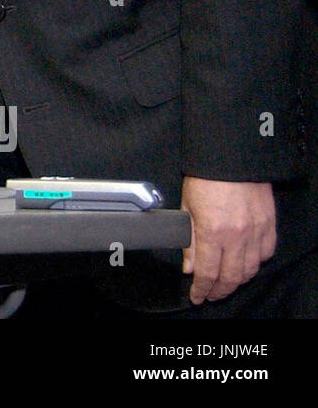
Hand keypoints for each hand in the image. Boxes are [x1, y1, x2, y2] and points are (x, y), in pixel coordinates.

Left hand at [181, 177, 275, 303]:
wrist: (232, 157)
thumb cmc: (206, 177)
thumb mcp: (186, 207)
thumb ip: (188, 239)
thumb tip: (189, 266)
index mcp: (212, 232)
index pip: (207, 272)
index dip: (201, 289)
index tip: (196, 296)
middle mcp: (237, 236)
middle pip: (231, 277)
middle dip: (219, 291)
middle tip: (211, 295)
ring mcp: (256, 232)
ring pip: (250, 269)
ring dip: (238, 281)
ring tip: (226, 284)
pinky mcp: (269, 225)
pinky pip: (266, 253)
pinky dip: (256, 263)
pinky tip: (246, 264)